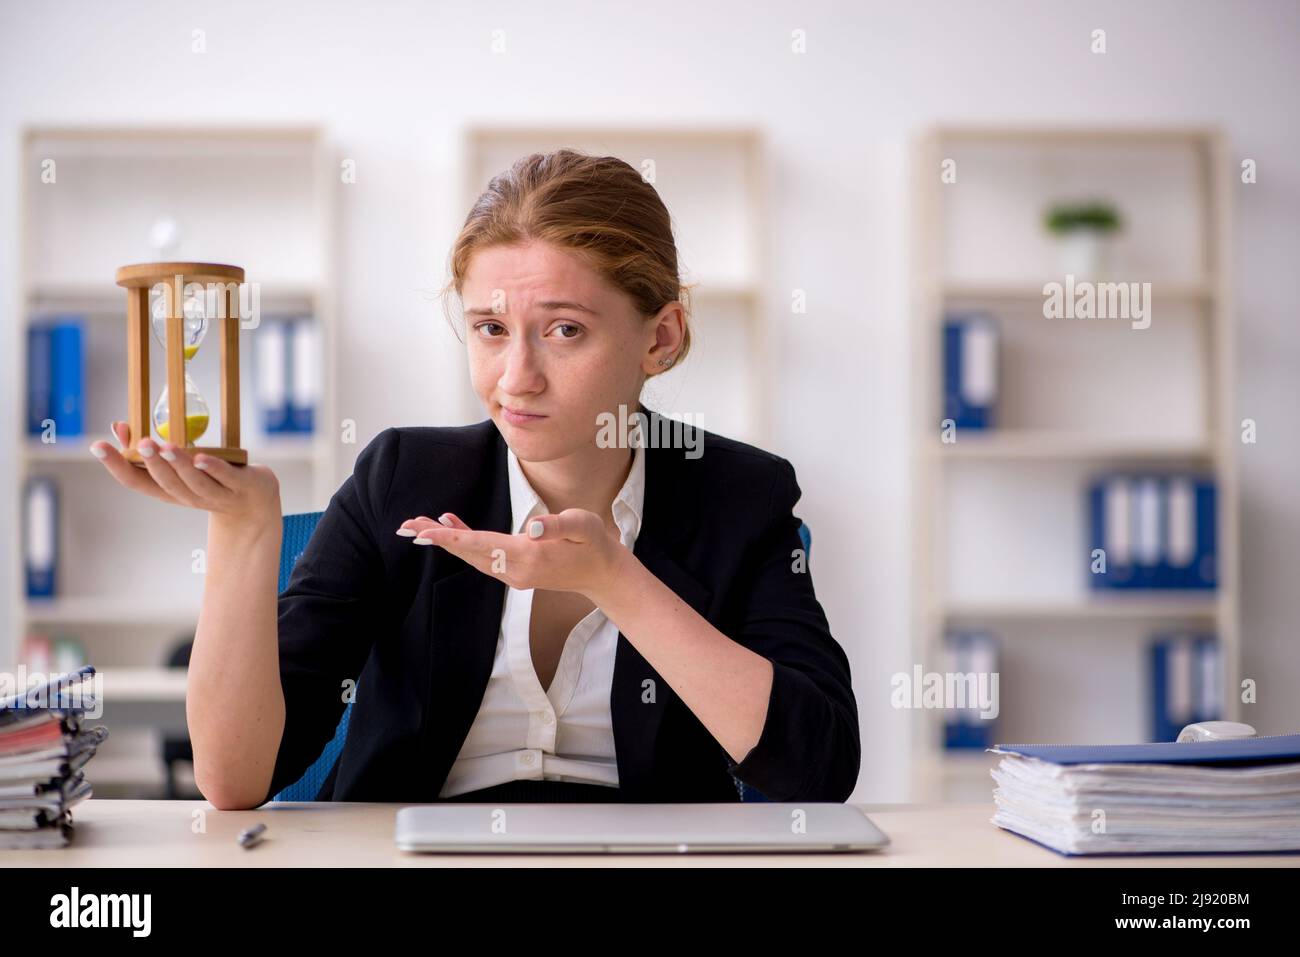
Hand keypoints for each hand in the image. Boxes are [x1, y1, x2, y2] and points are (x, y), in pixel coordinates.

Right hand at [90, 421, 280, 524]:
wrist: (255, 503)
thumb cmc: (210, 479)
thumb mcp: (179, 465)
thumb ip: (149, 447)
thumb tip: (118, 425)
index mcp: (169, 491)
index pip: (136, 482)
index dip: (116, 465)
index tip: (97, 445)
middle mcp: (188, 497)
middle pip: (165, 484)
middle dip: (151, 463)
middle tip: (141, 443)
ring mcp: (216, 496)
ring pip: (194, 483)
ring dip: (178, 465)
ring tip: (165, 446)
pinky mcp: (241, 487)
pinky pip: (225, 478)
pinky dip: (213, 467)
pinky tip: (201, 457)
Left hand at [396, 509, 627, 598]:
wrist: (602, 573)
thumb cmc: (594, 543)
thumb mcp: (583, 525)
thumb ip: (558, 524)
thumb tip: (530, 528)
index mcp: (529, 556)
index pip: (481, 545)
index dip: (451, 537)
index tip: (424, 532)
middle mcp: (515, 570)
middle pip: (468, 552)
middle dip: (436, 538)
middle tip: (405, 526)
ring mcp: (514, 574)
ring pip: (472, 556)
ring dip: (446, 541)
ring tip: (419, 525)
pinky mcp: (515, 572)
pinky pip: (483, 557)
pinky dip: (464, 542)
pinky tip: (452, 525)